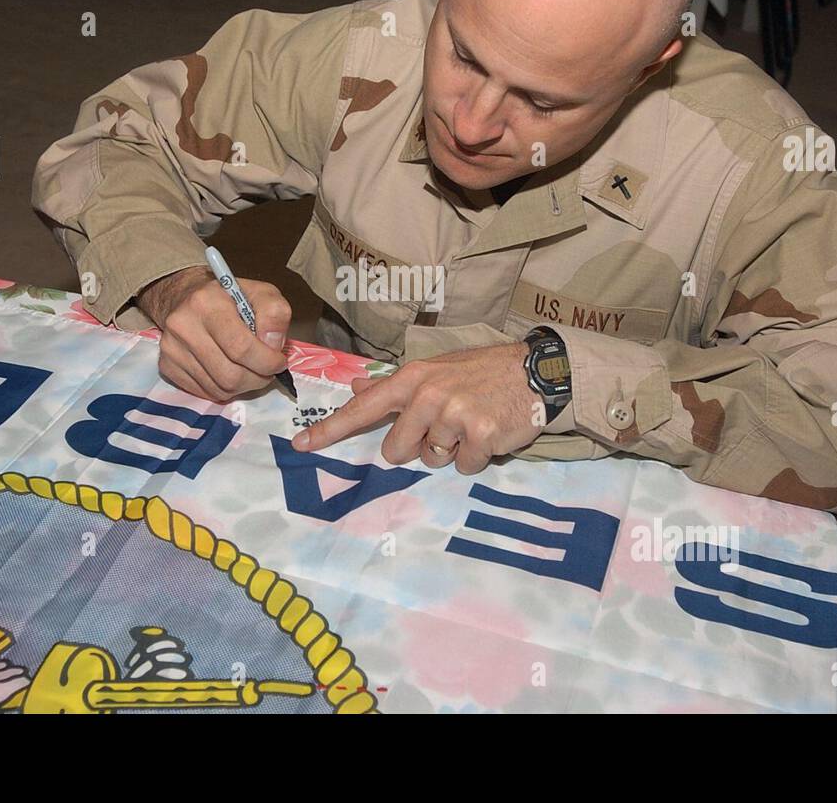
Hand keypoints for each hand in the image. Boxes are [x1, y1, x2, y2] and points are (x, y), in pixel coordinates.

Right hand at [138, 265, 290, 402]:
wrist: (188, 298)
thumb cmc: (231, 298)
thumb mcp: (262, 293)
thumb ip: (275, 314)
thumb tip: (272, 346)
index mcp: (207, 303)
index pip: (240, 347)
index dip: (266, 362)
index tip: (278, 362)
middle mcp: (183, 326)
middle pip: (230, 375)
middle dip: (257, 378)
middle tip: (266, 369)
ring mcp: (171, 349)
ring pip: (219, 388)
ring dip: (243, 385)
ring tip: (249, 369)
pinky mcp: (167, 366)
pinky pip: (205, 392)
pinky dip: (224, 388)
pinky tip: (229, 370)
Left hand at [292, 343, 542, 474]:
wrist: (535, 372)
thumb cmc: (480, 372)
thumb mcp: (434, 369)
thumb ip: (393, 385)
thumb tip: (355, 386)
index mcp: (412, 379)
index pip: (363, 409)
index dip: (329, 430)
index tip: (300, 445)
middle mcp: (428, 395)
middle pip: (396, 450)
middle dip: (418, 447)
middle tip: (446, 425)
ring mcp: (454, 416)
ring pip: (432, 461)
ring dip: (450, 452)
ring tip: (471, 425)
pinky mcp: (479, 436)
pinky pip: (463, 467)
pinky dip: (475, 458)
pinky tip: (489, 434)